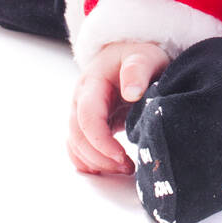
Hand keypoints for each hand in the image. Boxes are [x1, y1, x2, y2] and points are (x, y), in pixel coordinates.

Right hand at [67, 40, 170, 175]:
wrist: (127, 53)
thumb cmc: (137, 55)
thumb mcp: (144, 56)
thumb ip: (138, 70)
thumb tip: (132, 92)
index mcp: (91, 84)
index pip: (88, 118)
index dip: (101, 142)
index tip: (122, 157)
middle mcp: (80, 100)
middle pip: (79, 137)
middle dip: (101, 157)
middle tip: (128, 167)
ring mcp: (80, 113)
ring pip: (76, 145)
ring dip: (96, 162)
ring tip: (124, 169)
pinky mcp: (87, 123)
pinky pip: (78, 147)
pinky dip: (89, 161)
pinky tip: (107, 169)